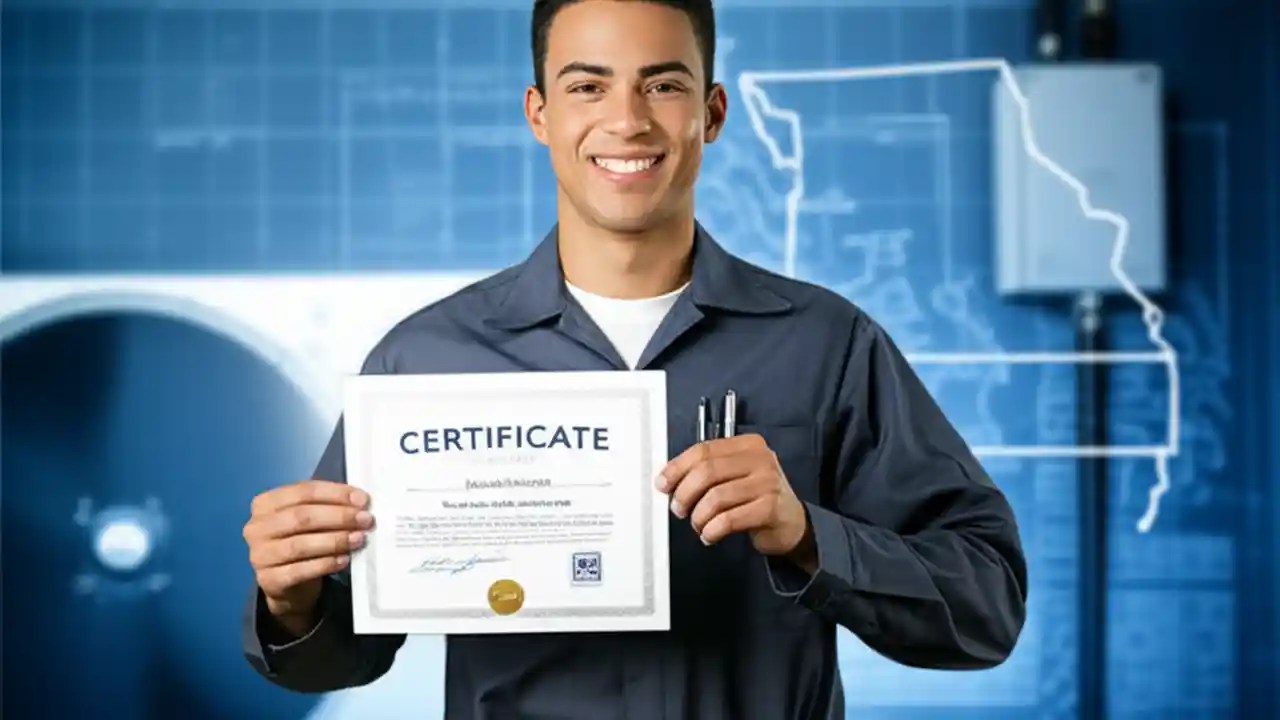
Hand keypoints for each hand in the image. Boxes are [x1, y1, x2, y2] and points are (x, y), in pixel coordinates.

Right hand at [242, 479, 373, 631]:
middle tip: (366, 520)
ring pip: (300, 544)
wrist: (286, 585)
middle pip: (301, 516)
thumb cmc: (301, 541)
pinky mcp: (268, 580)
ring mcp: (259, 555)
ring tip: (359, 539)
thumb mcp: (307, 520)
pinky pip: (300, 570)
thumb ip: (326, 507)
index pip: (303, 491)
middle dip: (338, 516)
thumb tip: (360, 502)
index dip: (335, 494)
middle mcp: (256, 527)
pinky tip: (344, 560)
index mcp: (265, 503)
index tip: (362, 500)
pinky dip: (325, 564)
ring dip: (334, 540)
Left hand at [656, 434, 813, 566]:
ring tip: (699, 525)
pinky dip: (712, 530)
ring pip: (715, 498)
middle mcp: (760, 459)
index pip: (703, 450)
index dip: (678, 468)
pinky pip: (729, 519)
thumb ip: (708, 471)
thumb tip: (669, 479)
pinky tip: (710, 535)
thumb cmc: (757, 498)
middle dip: (685, 493)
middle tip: (679, 509)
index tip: (663, 484)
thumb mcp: (736, 476)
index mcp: (748, 445)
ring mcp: (768, 483)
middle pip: (707, 471)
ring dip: (698, 517)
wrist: (792, 524)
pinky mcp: (771, 509)